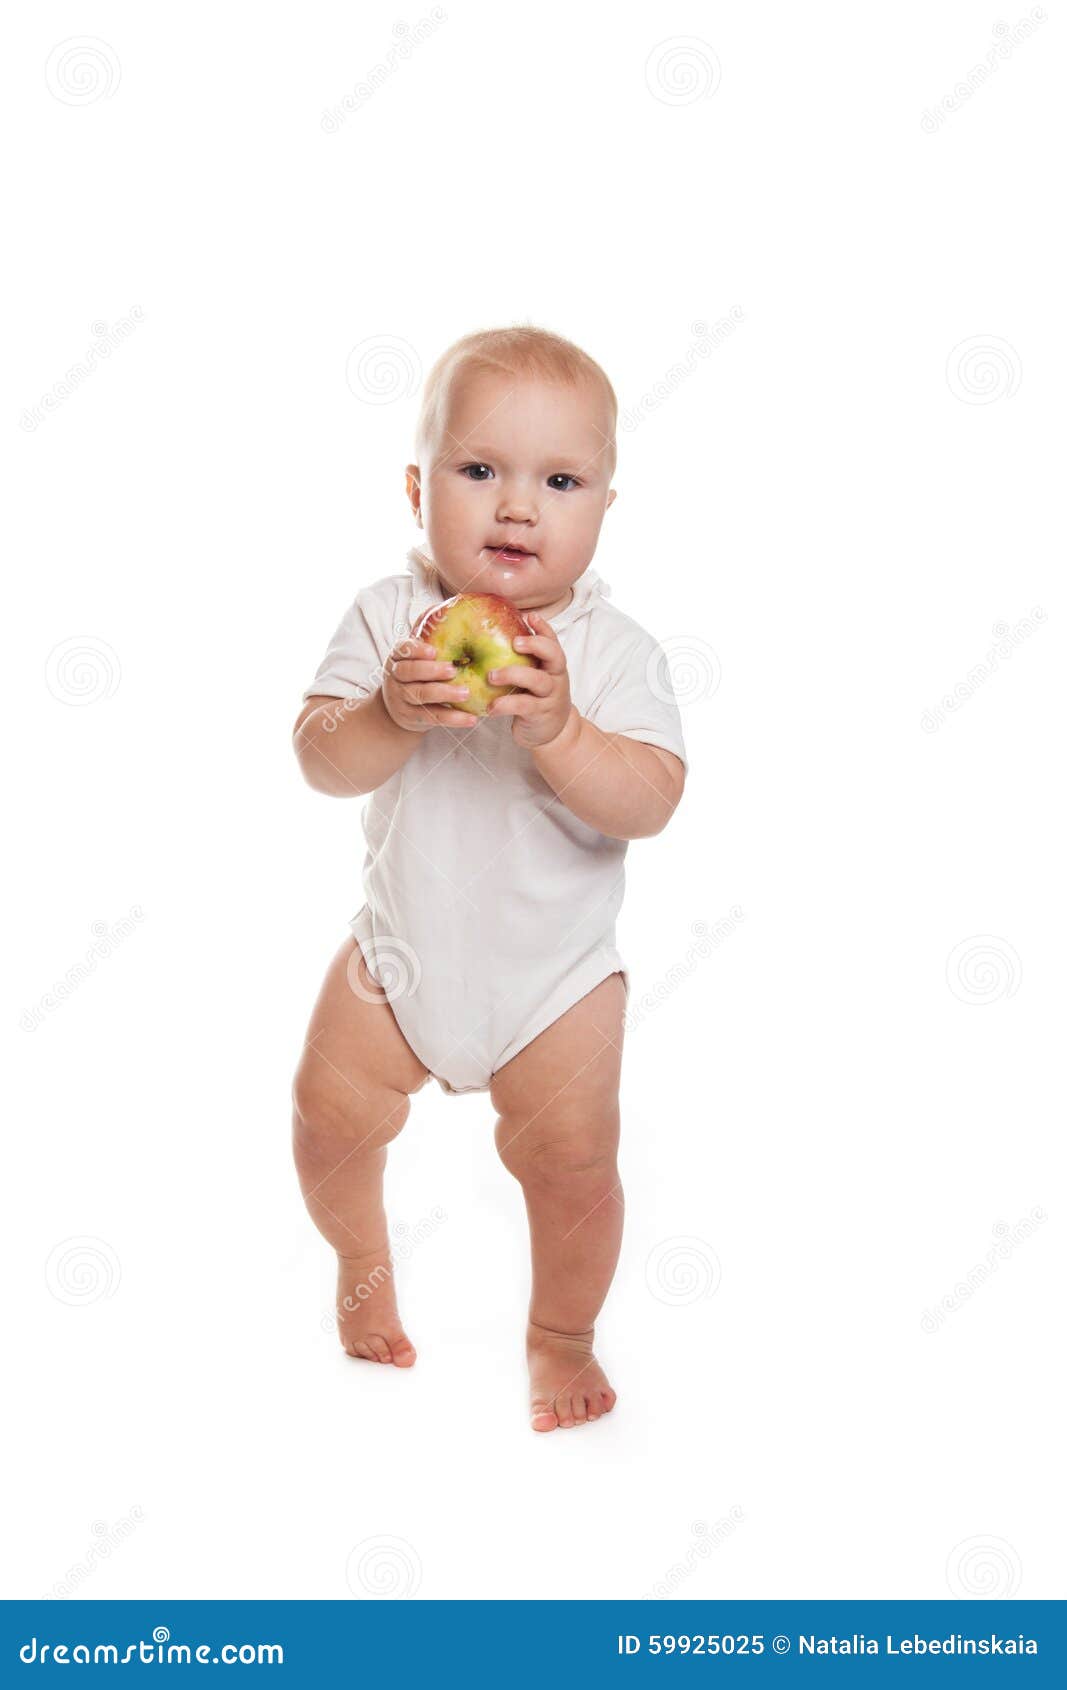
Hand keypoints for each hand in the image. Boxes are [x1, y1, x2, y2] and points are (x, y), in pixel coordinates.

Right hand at [380, 635, 479, 733]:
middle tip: (453, 670)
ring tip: (466, 693)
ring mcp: (401, 699)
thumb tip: (451, 604)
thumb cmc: (417, 673)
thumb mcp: (417, 654)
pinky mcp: (411, 718)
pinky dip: (453, 719)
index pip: (402, 650)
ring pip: (421, 696)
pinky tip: (471, 719)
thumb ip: (430, 633)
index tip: (433, 650)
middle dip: (431, 671)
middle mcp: (395, 677)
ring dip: (444, 694)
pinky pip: (433, 718)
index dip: (416, 650)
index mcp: (398, 656)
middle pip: (409, 673)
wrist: (397, 708)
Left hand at [485, 611, 573, 749]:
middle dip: (536, 645)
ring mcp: (550, 696)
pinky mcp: (541, 714)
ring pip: (538, 680)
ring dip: (514, 674)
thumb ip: (522, 660)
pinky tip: (491, 706)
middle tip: (515, 642)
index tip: (529, 616)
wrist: (554, 732)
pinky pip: (524, 706)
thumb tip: (492, 635)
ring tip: (492, 676)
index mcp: (552, 665)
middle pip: (554, 655)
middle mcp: (556, 677)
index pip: (552, 641)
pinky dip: (506, 704)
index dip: (543, 627)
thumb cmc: (536, 699)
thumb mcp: (534, 677)